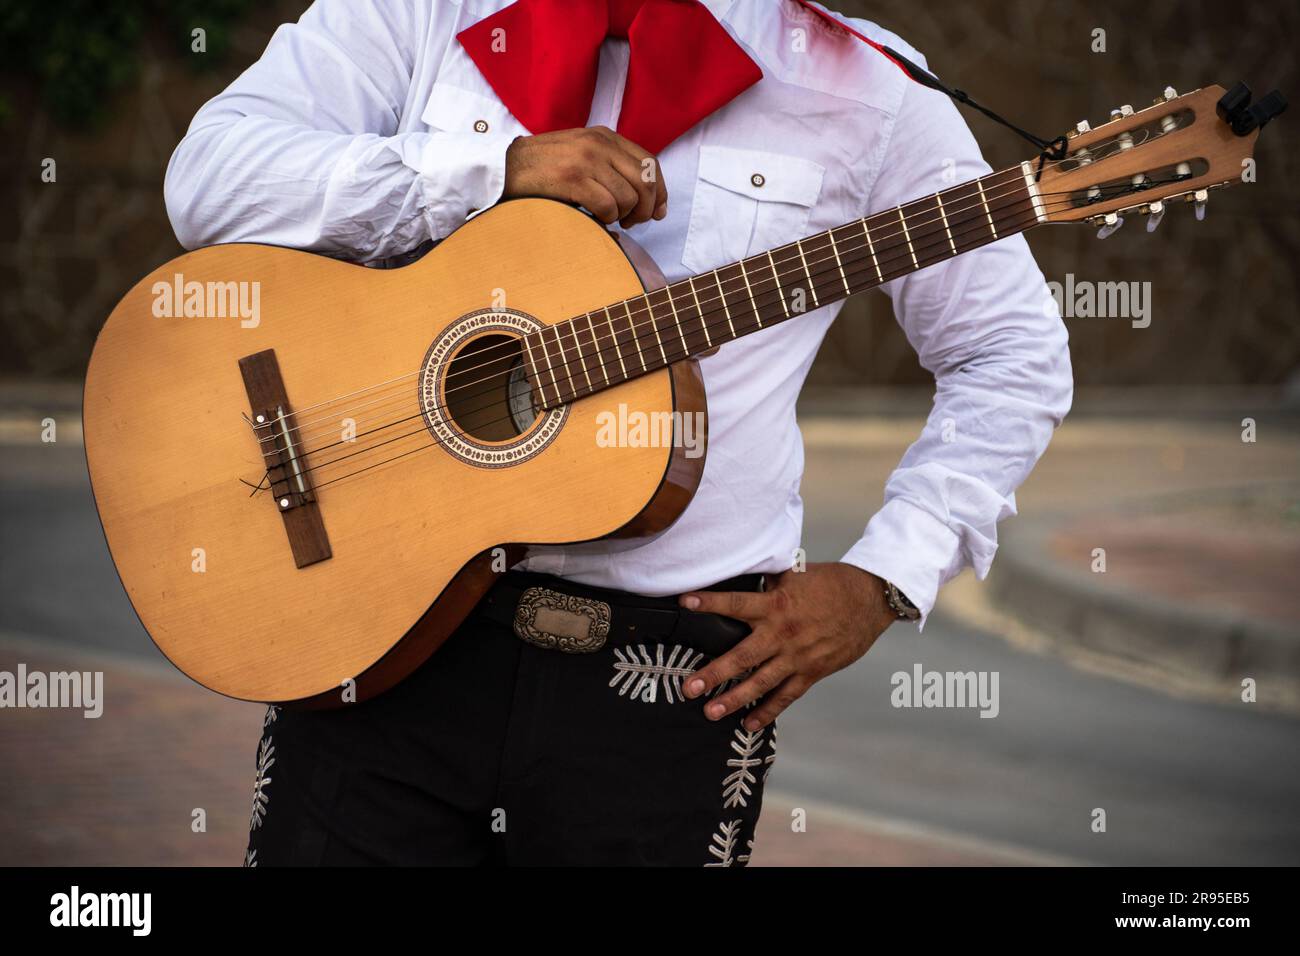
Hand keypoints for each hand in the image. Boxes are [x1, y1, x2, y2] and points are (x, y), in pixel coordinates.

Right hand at [504, 126, 667, 227]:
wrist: (504, 167)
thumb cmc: (545, 169)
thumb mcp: (581, 154)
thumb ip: (612, 167)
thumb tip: (650, 200)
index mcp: (604, 136)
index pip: (650, 162)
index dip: (660, 190)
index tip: (658, 211)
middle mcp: (599, 143)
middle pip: (646, 180)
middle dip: (646, 208)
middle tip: (632, 222)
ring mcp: (585, 160)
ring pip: (629, 197)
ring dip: (623, 216)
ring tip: (608, 219)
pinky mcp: (572, 178)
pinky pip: (608, 206)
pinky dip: (606, 219)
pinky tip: (594, 219)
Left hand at [679, 563, 896, 730]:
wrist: (869, 599)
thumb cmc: (829, 583)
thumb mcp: (794, 575)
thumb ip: (766, 583)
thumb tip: (739, 575)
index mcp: (776, 605)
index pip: (736, 603)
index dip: (710, 603)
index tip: (684, 603)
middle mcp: (783, 634)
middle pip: (742, 656)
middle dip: (713, 673)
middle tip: (688, 688)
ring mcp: (797, 657)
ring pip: (761, 683)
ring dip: (734, 699)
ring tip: (710, 712)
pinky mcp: (812, 672)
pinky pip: (786, 696)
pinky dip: (768, 711)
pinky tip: (749, 724)